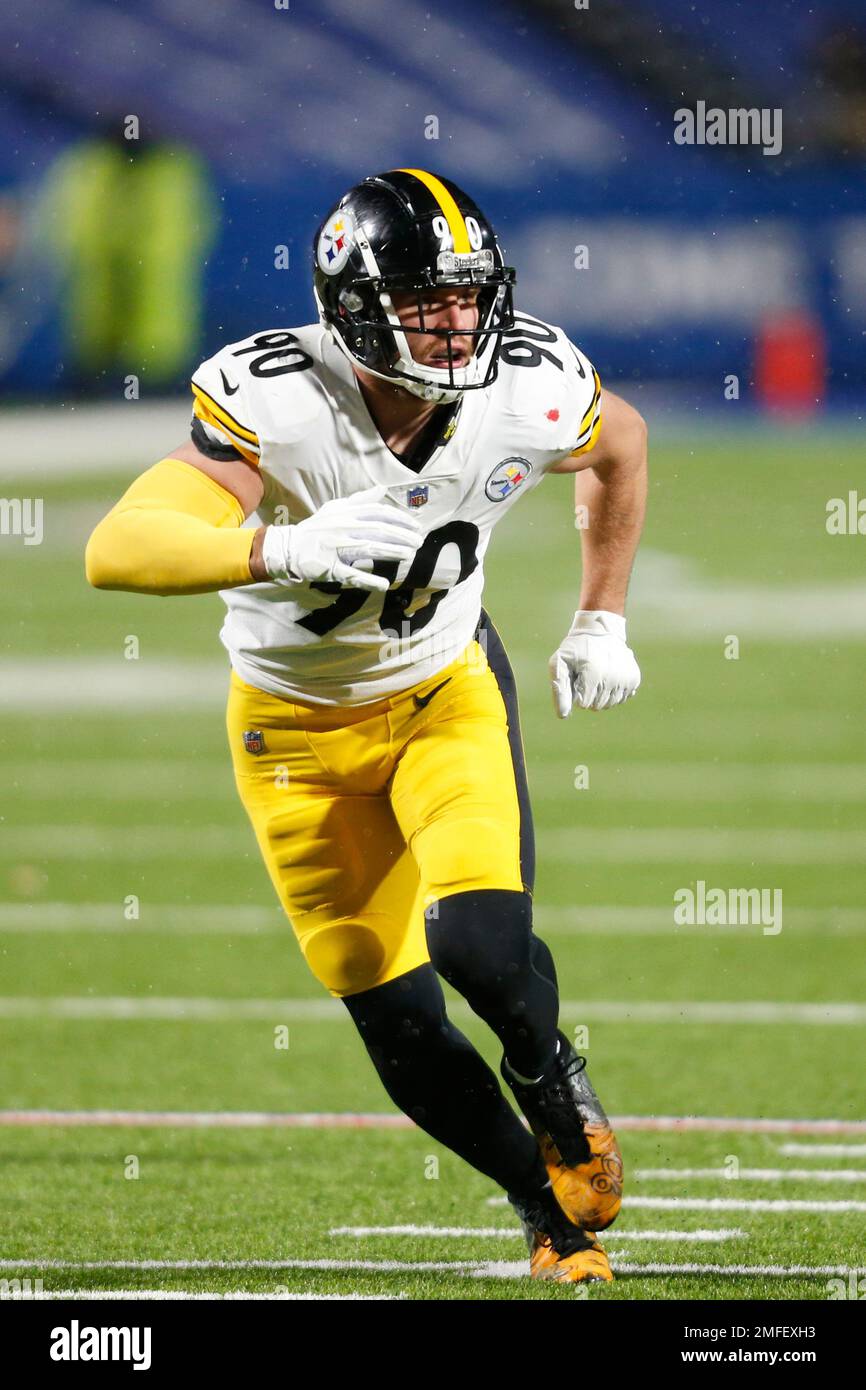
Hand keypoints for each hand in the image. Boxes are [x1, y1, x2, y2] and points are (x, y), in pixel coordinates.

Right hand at [261, 485, 422, 592]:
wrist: (288, 547)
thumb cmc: (316, 529)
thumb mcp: (336, 509)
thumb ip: (360, 500)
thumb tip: (382, 489)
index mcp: (345, 513)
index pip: (378, 512)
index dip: (400, 518)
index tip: (416, 526)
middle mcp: (342, 528)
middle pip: (378, 530)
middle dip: (401, 535)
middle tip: (419, 542)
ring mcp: (335, 548)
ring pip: (368, 549)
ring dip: (391, 552)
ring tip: (409, 555)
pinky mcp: (329, 567)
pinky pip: (351, 574)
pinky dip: (368, 580)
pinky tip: (384, 584)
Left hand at [549, 610, 640, 715]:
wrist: (600, 630)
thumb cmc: (576, 648)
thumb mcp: (559, 663)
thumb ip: (559, 690)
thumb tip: (563, 715)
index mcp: (594, 675)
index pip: (583, 704)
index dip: (577, 692)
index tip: (577, 676)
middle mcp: (613, 678)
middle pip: (597, 706)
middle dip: (588, 695)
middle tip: (587, 675)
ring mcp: (626, 679)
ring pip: (610, 704)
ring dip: (601, 694)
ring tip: (598, 675)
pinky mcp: (634, 679)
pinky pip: (622, 698)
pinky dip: (614, 691)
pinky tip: (609, 676)